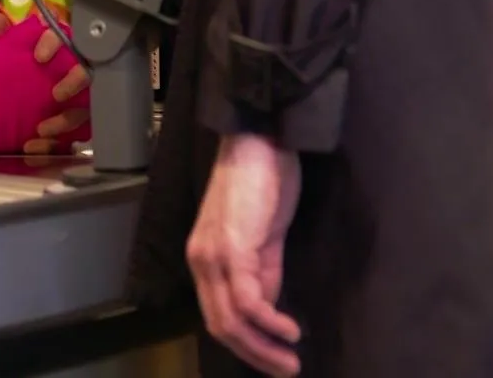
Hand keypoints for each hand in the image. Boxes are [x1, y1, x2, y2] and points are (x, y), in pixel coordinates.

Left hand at [0, 13, 91, 153]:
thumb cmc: (15, 77)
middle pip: (86, 69)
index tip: (39, 56)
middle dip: (76, 80)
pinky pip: (74, 137)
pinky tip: (35, 153)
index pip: (60, 33)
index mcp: (55, 47)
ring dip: (66, 119)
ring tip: (42, 131)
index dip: (53, 41)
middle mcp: (74, 69)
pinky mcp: (77, 125)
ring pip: (86, 106)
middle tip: (56, 94)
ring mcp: (81, 99)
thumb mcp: (3, 59)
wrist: (10, 110)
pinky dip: (55, 146)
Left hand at [188, 133, 302, 376]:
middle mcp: (201, 261)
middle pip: (220, 327)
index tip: (273, 358)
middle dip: (254, 356)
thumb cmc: (264, 179)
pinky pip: (247, 300)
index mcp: (205, 258)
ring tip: (291, 362)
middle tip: (286, 371)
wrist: (260, 138)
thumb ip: (263, 271)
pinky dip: (268, 322)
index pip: (217, 315)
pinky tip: (290, 330)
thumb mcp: (263, 234)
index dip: (245, 344)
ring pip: (231, 320)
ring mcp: (214, 256)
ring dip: (263, 348)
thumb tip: (268, 307)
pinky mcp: (233, 248)